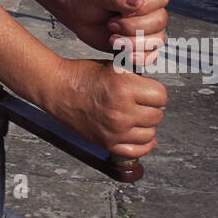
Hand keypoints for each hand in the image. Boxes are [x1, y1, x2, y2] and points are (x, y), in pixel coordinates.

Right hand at [47, 58, 166, 157]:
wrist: (56, 88)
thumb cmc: (81, 76)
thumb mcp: (113, 67)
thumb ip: (136, 78)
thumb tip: (154, 88)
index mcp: (124, 89)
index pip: (161, 96)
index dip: (156, 92)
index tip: (150, 91)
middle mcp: (121, 112)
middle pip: (157, 115)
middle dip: (152, 107)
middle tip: (142, 102)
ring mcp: (114, 130)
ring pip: (150, 133)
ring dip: (147, 125)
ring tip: (137, 116)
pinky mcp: (107, 143)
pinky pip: (137, 151)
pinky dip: (144, 145)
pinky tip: (143, 136)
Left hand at [57, 0, 168, 67]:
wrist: (80, 18)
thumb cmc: (90, 2)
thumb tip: (138, 2)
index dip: (146, 7)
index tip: (123, 12)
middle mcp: (152, 10)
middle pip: (159, 21)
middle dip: (134, 27)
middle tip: (111, 25)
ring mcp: (148, 29)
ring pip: (157, 40)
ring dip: (135, 43)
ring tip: (112, 40)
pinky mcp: (142, 46)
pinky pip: (151, 56)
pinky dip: (140, 58)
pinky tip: (126, 56)